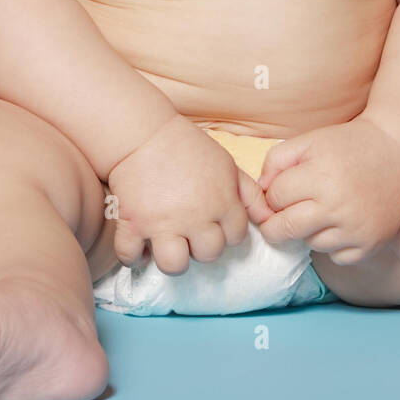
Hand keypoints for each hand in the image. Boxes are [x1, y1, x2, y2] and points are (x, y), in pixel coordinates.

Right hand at [106, 114, 271, 274]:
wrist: (145, 133)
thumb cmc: (188, 147)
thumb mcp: (227, 165)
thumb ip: (250, 194)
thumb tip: (268, 218)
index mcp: (222, 203)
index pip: (236, 237)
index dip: (227, 232)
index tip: (214, 223)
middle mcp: (195, 217)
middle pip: (209, 254)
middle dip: (202, 246)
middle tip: (190, 232)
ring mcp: (162, 223)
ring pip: (174, 265)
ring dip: (172, 258)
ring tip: (168, 244)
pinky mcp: (132, 223)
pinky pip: (130, 256)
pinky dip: (133, 255)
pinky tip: (140, 243)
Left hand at [254, 115, 399, 264]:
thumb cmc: (349, 144)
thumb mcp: (309, 140)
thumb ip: (277, 161)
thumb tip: (260, 191)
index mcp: (321, 177)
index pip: (275, 198)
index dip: (275, 192)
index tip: (285, 186)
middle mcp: (338, 207)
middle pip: (283, 229)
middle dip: (276, 220)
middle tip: (289, 207)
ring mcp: (355, 230)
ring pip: (309, 244)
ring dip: (309, 230)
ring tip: (325, 207)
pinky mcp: (370, 246)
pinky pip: (335, 257)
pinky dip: (334, 243)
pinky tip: (343, 221)